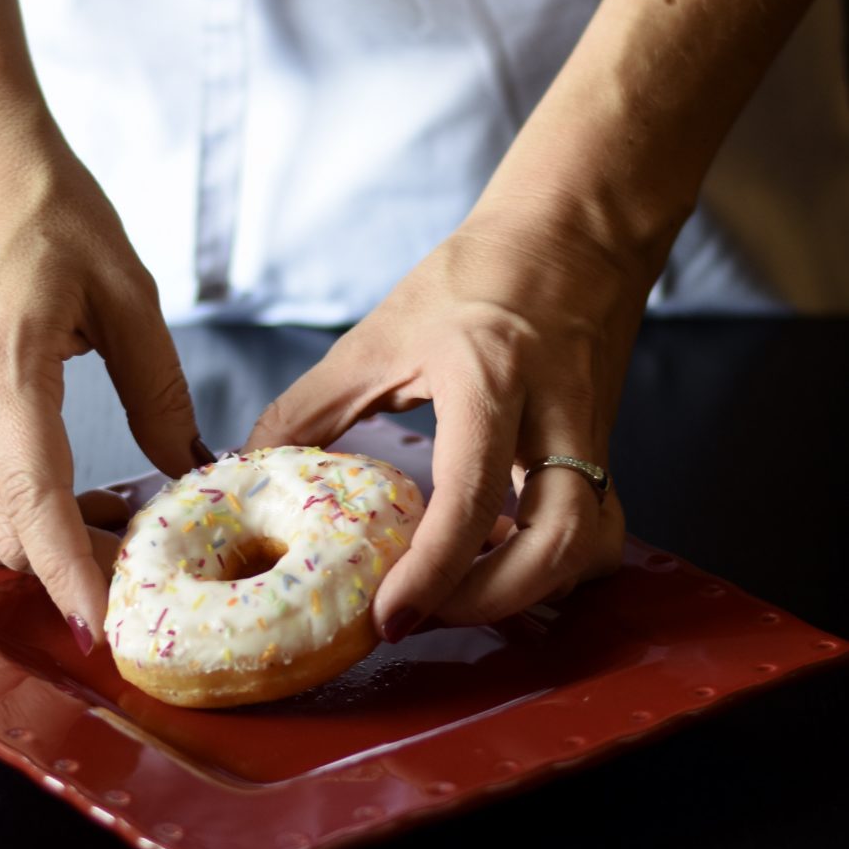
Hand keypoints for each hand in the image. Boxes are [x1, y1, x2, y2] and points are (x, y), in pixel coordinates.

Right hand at [0, 89, 206, 650]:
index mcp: (6, 375)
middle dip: (67, 567)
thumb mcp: (128, 290)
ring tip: (90, 522)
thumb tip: (190, 464)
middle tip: (138, 555)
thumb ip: (159, 387)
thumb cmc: (46, 205)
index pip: (35, 510)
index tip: (108, 627)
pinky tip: (20, 496)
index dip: (73, 578)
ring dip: (19, 546)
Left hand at [246, 157, 658, 637]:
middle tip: (424, 616)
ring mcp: (590, 437)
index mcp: (491, 377)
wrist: (574, 230)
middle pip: (565, 543)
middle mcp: (556, 414)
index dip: (432, 572)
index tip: (387, 618)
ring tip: (457, 594)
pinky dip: (547, 565)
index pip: (472, 495)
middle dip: (495, 601)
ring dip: (530, 589)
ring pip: (593, 545)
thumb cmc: (477, 274)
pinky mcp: (601, 452)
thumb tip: (247, 469)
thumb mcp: (379, 335)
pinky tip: (494, 560)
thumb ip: (310, 408)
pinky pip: (591, 530)